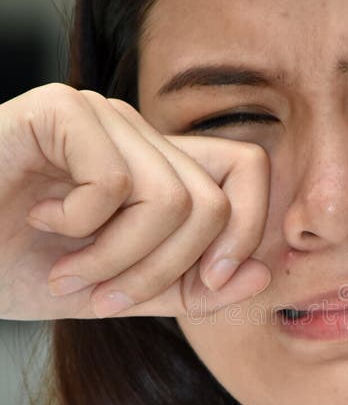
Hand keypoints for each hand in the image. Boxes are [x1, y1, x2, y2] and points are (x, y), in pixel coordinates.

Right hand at [0, 84, 270, 320]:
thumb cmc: (23, 267)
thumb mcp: (121, 292)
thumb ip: (190, 288)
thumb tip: (266, 275)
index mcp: (161, 164)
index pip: (249, 173)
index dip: (244, 234)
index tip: (205, 286)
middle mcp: (139, 132)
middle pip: (212, 201)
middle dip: (164, 270)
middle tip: (104, 294)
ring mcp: (101, 115)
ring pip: (170, 197)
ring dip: (118, 258)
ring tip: (70, 271)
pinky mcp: (60, 110)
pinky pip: (115, 181)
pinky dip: (82, 225)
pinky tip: (43, 221)